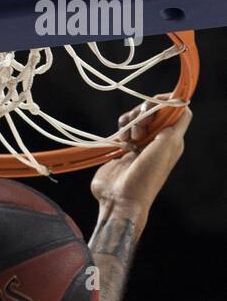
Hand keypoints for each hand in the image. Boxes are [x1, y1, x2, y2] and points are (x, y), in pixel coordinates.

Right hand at [91, 98, 191, 227]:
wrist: (121, 198)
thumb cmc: (147, 174)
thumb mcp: (169, 144)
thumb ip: (178, 120)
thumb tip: (179, 102)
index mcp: (171, 139)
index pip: (173, 109)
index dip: (164, 103)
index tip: (154, 106)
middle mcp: (156, 140)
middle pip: (152, 110)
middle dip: (144, 113)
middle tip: (141, 128)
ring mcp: (138, 143)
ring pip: (135, 117)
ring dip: (131, 122)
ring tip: (129, 140)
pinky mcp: (121, 147)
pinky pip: (122, 127)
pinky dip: (121, 129)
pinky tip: (121, 142)